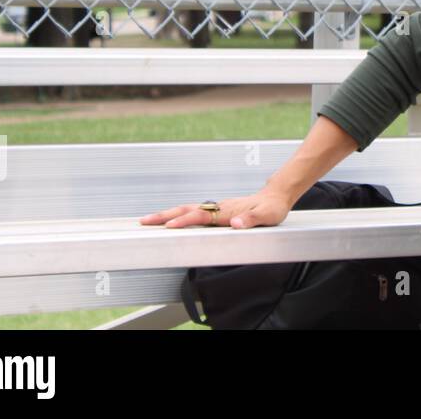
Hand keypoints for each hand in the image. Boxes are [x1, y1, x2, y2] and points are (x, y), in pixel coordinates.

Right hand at [139, 189, 293, 229]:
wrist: (276, 195)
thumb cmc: (272, 207)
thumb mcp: (267, 215)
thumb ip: (252, 219)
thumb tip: (236, 223)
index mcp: (227, 211)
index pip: (201, 216)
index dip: (185, 221)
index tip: (169, 226)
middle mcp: (219, 207)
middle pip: (187, 209)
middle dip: (165, 215)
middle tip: (144, 221)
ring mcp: (217, 208)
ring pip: (188, 209)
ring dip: (168, 214)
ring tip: (149, 221)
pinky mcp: (217, 210)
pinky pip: (193, 212)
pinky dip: (178, 215)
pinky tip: (170, 220)